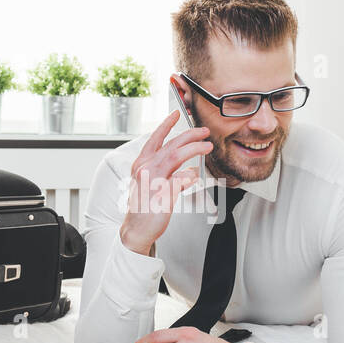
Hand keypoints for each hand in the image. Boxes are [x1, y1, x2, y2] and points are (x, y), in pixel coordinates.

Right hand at [119, 110, 212, 255]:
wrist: (136, 229)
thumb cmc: (143, 206)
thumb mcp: (148, 182)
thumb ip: (164, 171)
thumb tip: (186, 167)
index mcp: (141, 164)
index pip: (155, 138)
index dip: (166, 124)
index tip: (177, 113)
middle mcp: (146, 168)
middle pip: (171, 145)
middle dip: (190, 135)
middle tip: (204, 132)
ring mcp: (154, 180)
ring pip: (177, 155)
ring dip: (195, 148)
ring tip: (207, 146)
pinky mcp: (163, 193)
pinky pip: (183, 179)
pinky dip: (191, 176)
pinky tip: (193, 178)